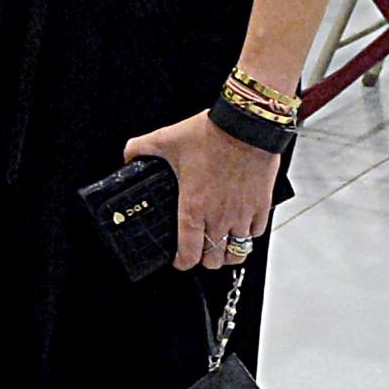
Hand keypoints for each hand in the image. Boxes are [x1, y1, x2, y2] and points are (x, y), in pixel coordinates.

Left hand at [126, 109, 274, 273]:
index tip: (178, 260)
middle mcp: (219, 218)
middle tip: (199, 250)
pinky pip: (257, 234)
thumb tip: (127, 158)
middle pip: (213, 259)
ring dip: (227, 253)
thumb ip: (138, 150)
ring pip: (237, 252)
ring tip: (220, 246)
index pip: (188, 253)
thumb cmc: (208, 134)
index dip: (182, 262)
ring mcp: (242, 215)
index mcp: (192, 208)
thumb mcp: (163, 140)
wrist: (246, 126)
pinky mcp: (261, 206)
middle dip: (204, 259)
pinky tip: (240, 229)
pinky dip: (248, 236)